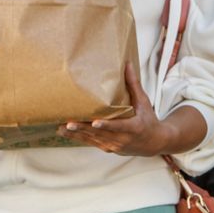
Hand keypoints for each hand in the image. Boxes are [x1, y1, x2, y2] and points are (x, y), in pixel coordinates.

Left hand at [58, 63, 185, 156]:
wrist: (153, 143)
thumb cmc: (149, 120)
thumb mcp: (144, 102)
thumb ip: (133, 84)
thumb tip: (127, 64)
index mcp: (133, 128)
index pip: (118, 127)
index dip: (106, 125)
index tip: (95, 122)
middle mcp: (122, 139)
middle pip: (100, 134)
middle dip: (83, 129)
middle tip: (68, 123)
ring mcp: (113, 146)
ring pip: (92, 139)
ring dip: (76, 134)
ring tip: (61, 128)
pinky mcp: (107, 148)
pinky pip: (91, 142)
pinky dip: (78, 137)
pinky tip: (65, 132)